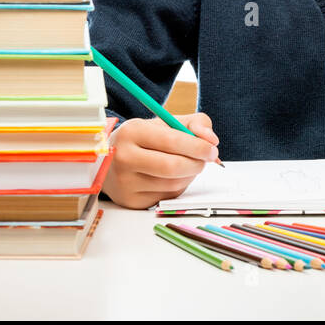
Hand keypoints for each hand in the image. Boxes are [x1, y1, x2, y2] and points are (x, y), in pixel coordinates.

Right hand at [102, 113, 219, 209]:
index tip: (212, 149)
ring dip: (190, 175)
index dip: (198, 146)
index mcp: (132, 132)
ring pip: (173, 184)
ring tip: (188, 165)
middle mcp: (124, 158)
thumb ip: (195, 124)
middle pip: (173, 166)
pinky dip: (178, 187)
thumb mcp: (167, 123)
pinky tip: (173, 177)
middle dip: (197, 163)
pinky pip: (167, 196)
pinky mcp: (131, 201)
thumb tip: (211, 140)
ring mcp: (125, 182)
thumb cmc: (145, 139)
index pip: (172, 141)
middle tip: (205, 160)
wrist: (112, 159)